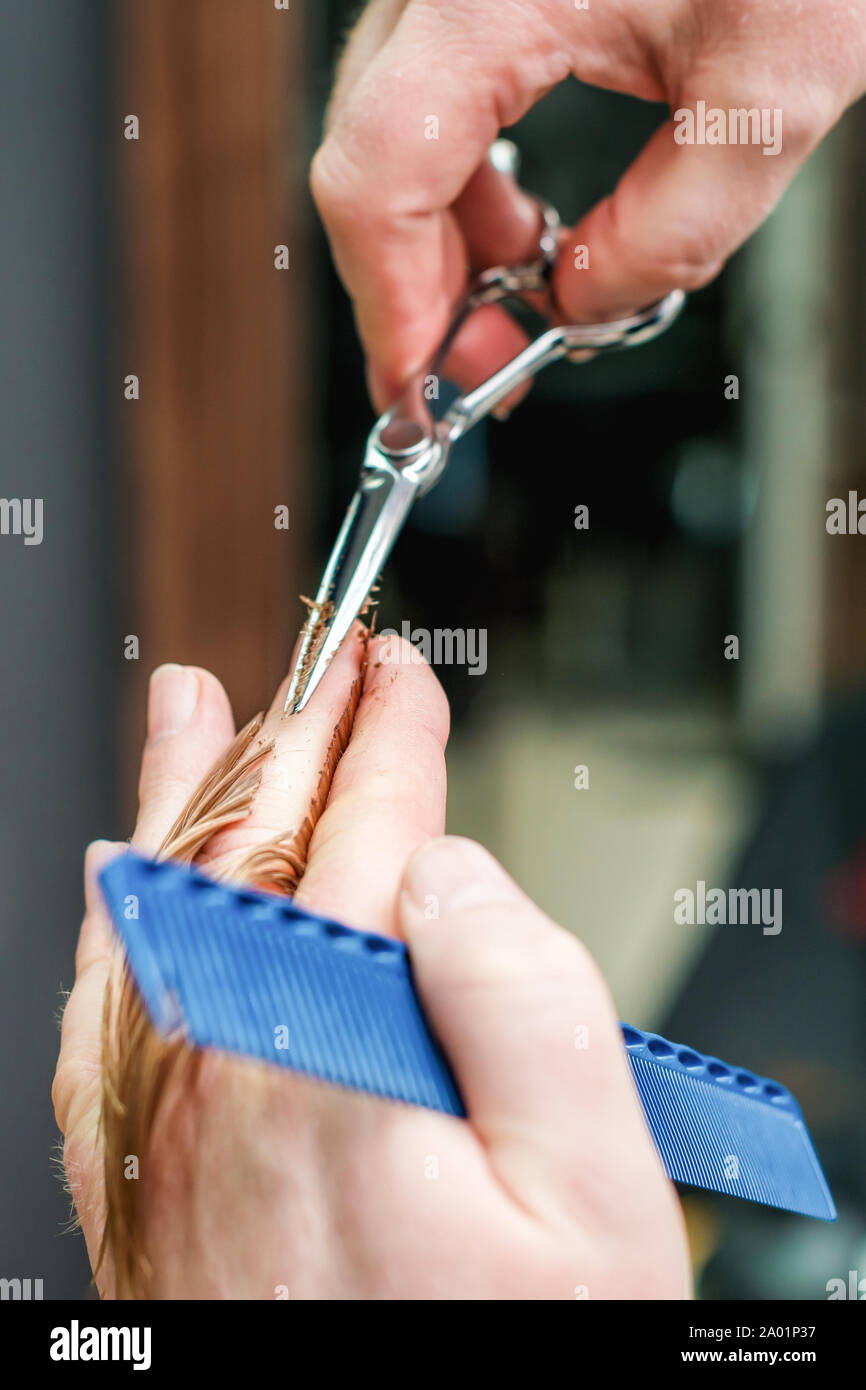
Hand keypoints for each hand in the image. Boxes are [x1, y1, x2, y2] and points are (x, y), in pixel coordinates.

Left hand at [54, 635, 688, 1298]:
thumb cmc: (500, 1372)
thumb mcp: (593, 1202)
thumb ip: (525, 1003)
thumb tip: (448, 873)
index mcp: (338, 1055)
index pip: (369, 837)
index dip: (393, 742)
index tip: (404, 679)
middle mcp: (223, 1068)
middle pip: (266, 844)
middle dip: (309, 735)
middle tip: (333, 664)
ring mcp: (161, 1115)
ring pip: (167, 898)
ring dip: (189, 788)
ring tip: (195, 704)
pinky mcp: (134, 1171)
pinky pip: (102, 1001)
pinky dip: (114, 913)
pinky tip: (115, 867)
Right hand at [311, 0, 865, 408]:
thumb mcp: (768, 99)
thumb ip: (673, 232)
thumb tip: (582, 306)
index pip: (382, 177)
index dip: (391, 306)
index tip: (422, 387)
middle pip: (371, 162)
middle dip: (418, 289)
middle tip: (482, 369)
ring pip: (394, 135)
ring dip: (442, 242)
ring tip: (521, 300)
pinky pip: (433, 98)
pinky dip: (464, 185)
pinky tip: (522, 231)